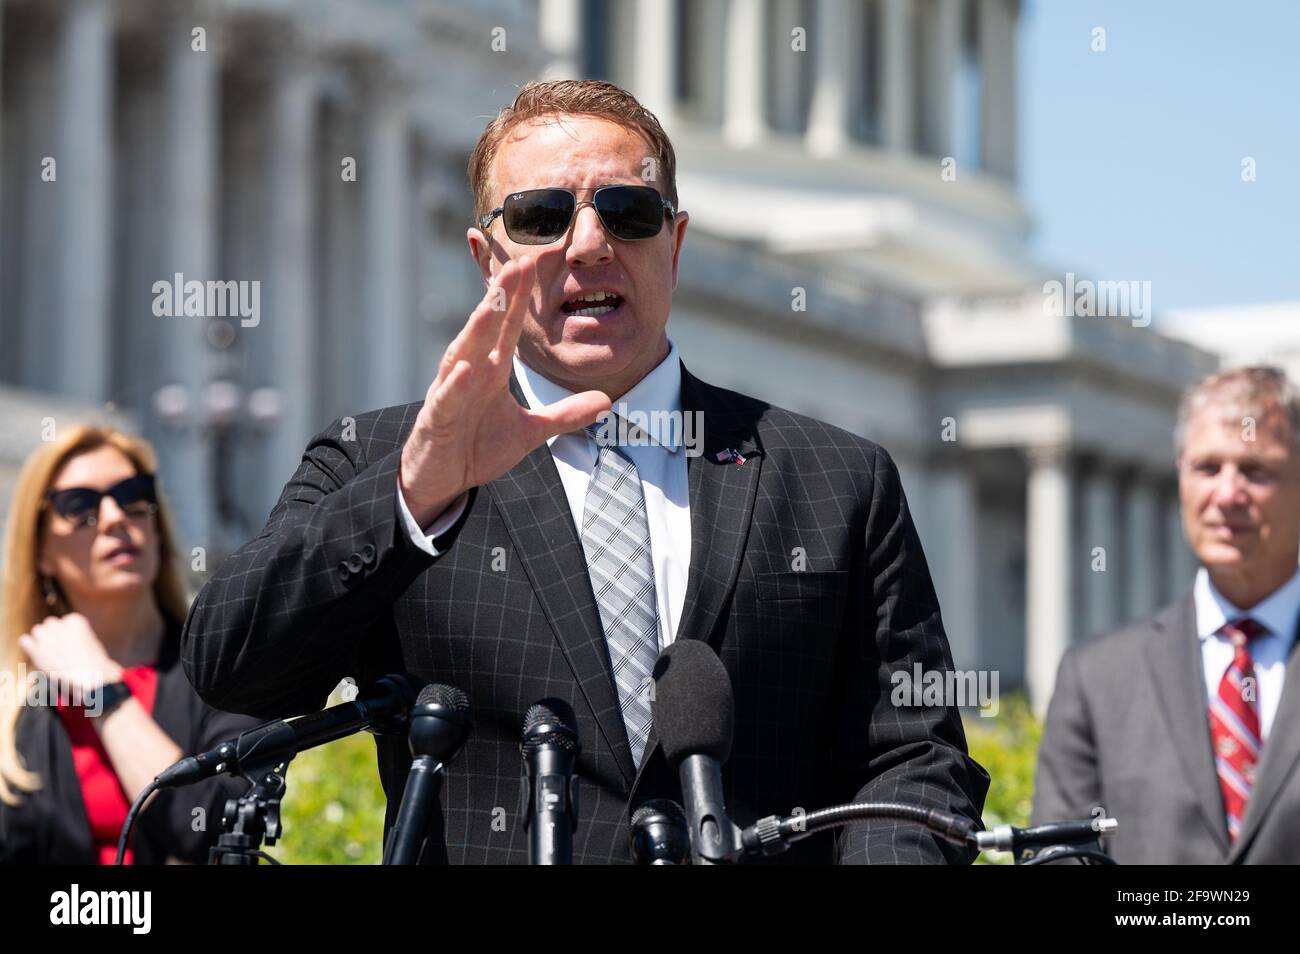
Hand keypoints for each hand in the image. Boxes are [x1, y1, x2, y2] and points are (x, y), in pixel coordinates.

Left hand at [18, 613, 123, 699]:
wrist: (89, 678)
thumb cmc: (95, 665)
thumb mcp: (92, 645)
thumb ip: (77, 638)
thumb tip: (65, 643)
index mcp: (75, 621)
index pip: (66, 621)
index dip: (67, 634)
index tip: (71, 645)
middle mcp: (59, 624)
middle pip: (50, 623)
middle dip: (53, 634)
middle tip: (59, 649)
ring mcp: (46, 636)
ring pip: (37, 630)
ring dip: (41, 640)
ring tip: (49, 654)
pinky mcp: (35, 649)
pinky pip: (25, 641)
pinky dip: (29, 647)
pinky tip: (36, 654)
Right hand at [400, 257, 610, 524]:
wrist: (441, 480)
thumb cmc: (478, 447)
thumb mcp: (530, 432)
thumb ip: (565, 415)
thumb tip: (606, 401)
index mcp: (491, 371)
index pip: (507, 328)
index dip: (519, 298)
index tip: (532, 265)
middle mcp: (470, 374)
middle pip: (486, 330)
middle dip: (500, 298)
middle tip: (516, 266)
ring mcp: (451, 393)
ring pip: (462, 355)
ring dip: (475, 331)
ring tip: (489, 307)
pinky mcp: (437, 419)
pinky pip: (445, 399)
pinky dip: (454, 385)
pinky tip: (465, 369)